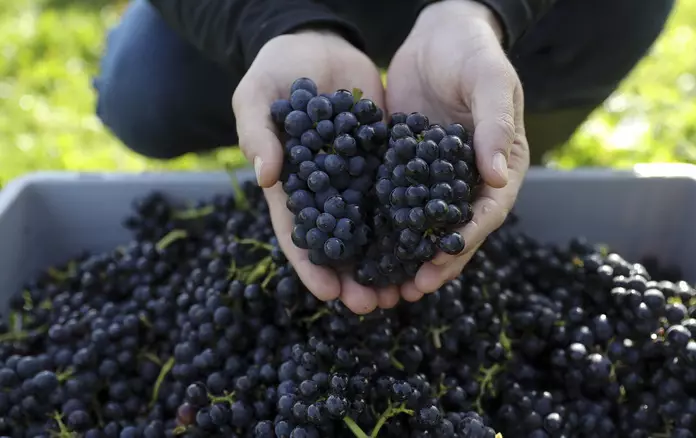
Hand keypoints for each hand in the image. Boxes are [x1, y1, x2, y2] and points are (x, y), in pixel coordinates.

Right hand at [232, 30, 390, 314]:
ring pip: (373, 227)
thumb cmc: (277, 69)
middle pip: (340, 242)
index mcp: (290, 184)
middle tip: (373, 305)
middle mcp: (326, 190)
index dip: (311, 266)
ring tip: (405, 290)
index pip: (299, 233)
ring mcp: (357, 177)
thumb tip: (265, 176)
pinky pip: (399, 193)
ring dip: (386, 259)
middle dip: (354, 276)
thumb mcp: (257, 94)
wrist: (320, 42)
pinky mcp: (385, 160)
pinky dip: (410, 219)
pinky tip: (427, 242)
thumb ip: (258, 132)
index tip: (328, 294)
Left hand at [385, 0, 529, 300]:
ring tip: (383, 286)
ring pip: (421, 224)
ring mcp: (434, 176)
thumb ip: (494, 123)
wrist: (439, 31)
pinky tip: (359, 246)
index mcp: (499, 164)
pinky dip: (381, 226)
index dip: (465, 240)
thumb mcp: (489, 80)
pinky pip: (393, 201)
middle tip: (409, 291)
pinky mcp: (404, 167)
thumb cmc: (474, 52)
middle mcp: (468, 179)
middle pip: (453, 229)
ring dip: (405, 256)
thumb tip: (495, 175)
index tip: (440, 263)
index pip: (486, 211)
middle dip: (433, 263)